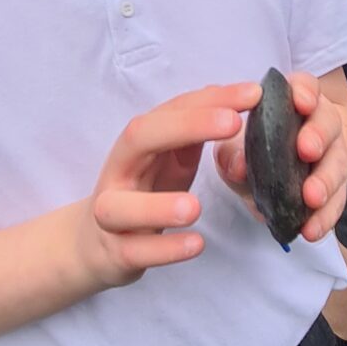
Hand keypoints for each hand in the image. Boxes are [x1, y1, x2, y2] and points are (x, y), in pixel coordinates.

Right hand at [88, 81, 261, 288]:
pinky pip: (135, 251)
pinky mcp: (116, 252)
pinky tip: (195, 244)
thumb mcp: (168, 159)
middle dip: (185, 126)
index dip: (210, 100)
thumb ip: (193, 133)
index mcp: (137, 144)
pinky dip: (165, 249)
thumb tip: (229, 99)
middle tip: (232, 123)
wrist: (94, 244)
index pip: (171, 111)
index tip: (252, 93)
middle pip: (139, 138)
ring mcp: (112, 214)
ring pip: (121, 207)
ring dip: (159, 206)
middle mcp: (119, 171)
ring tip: (195, 207)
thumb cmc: (140, 193)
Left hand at [214, 71, 346, 241]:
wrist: (282, 171)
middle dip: (318, 136)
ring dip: (325, 181)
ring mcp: (333, 156)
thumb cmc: (256, 148)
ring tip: (311, 197)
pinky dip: (325, 217)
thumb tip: (236, 166)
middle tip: (306, 150)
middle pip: (328, 123)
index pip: (306, 86)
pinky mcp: (336, 189)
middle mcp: (320, 123)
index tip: (301, 102)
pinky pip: (336, 202)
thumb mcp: (235, 146)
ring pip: (337, 163)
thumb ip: (232, 153)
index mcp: (295, 102)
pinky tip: (311, 230)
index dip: (305, 92)